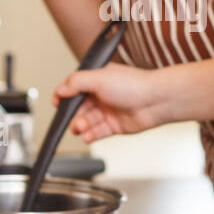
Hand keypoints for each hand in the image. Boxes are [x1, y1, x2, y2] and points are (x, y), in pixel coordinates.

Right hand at [52, 65, 166, 141]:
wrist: (156, 101)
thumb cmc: (134, 85)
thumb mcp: (99, 78)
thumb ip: (76, 82)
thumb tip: (61, 89)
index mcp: (97, 79)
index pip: (74, 88)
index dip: (64, 96)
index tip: (57, 103)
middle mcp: (102, 95)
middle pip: (79, 108)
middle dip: (73, 115)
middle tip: (73, 120)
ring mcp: (108, 111)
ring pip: (87, 121)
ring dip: (81, 125)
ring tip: (81, 127)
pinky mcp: (114, 125)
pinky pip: (97, 132)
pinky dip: (90, 135)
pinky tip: (87, 136)